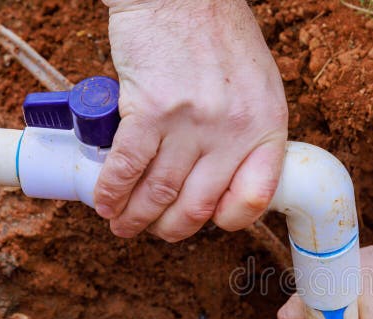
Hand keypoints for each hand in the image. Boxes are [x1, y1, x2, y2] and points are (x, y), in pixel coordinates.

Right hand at [96, 0, 287, 240]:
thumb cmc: (218, 35)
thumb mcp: (259, 86)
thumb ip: (250, 131)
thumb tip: (226, 174)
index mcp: (267, 127)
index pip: (254, 198)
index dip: (228, 220)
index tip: (209, 221)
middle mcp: (233, 132)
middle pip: (198, 205)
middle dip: (171, 229)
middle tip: (155, 230)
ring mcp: (191, 124)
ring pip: (159, 193)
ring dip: (136, 217)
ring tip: (123, 225)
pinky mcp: (149, 111)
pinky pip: (127, 167)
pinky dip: (112, 191)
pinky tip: (106, 202)